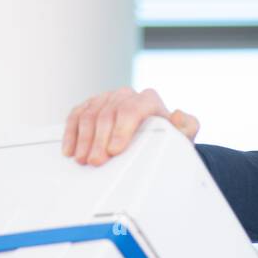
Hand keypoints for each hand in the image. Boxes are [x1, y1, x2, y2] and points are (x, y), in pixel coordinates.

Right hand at [61, 86, 199, 165]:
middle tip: (96, 161)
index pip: (131, 109)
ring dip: (84, 139)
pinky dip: (71, 132)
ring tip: (83, 159)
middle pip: (108, 114)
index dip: (121, 130)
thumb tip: (178, 115)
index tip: (114, 150)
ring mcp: (107, 99)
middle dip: (100, 140)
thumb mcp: (183, 136)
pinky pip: (77, 115)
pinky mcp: (91, 105)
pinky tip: (70, 149)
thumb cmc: (168, 139)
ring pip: (90, 114)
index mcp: (148, 100)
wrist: (156, 139)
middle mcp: (126, 95)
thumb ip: (187, 126)